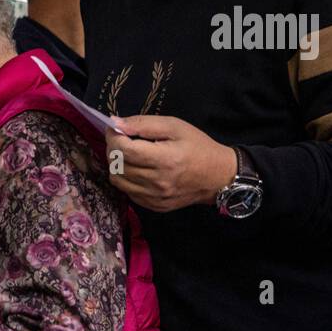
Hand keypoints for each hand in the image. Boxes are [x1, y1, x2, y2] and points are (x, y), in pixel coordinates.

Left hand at [104, 115, 237, 212]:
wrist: (218, 176)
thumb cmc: (198, 147)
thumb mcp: (174, 126)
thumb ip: (143, 124)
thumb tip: (116, 124)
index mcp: (165, 159)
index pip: (124, 150)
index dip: (113, 137)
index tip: (115, 129)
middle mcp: (158, 182)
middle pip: (117, 165)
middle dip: (113, 149)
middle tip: (122, 140)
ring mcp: (155, 197)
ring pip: (117, 180)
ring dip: (117, 165)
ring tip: (128, 155)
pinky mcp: (154, 206)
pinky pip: (127, 192)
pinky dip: (126, 179)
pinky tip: (137, 169)